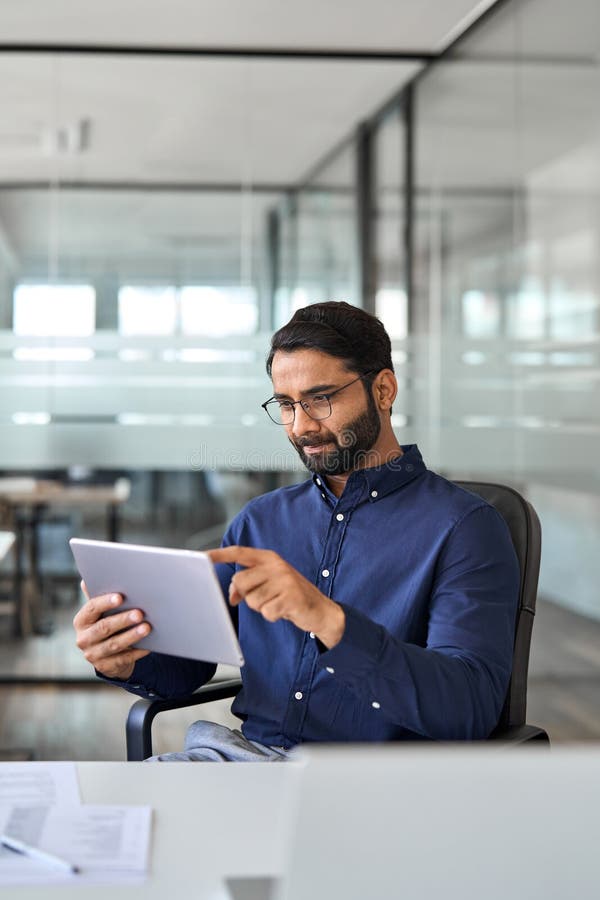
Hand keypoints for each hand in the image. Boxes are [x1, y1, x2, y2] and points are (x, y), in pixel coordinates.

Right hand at [72, 582, 151, 680]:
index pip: (92, 609)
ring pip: (114, 645)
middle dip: (122, 620)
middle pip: (104, 628)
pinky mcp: (106, 667)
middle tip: (139, 613)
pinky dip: (137, 651)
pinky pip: (124, 659)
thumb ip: (97, 597)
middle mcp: (84, 638)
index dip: (105, 602)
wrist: (107, 655)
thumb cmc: (106, 624)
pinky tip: (149, 645)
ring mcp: (93, 655)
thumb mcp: (100, 612)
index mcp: (82, 620)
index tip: (120, 597)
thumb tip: (87, 580)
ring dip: (132, 636)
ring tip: (147, 627)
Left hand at [207, 546, 344, 648]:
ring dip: (261, 607)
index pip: (239, 553)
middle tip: (264, 597)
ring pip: (252, 600)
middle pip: (240, 581)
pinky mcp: (291, 597)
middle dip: (246, 595)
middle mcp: (276, 565)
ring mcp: (285, 580)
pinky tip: (284, 611)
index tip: (201, 557)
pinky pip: (266, 612)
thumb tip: (232, 595)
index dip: (219, 555)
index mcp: (269, 558)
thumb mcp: (268, 584)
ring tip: (277, 603)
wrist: (320, 609)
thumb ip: (248, 583)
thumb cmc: (289, 595)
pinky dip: (273, 616)